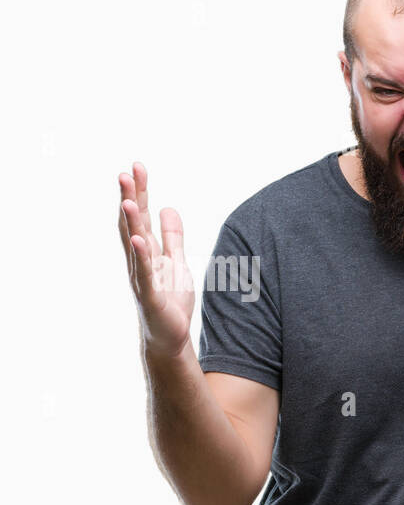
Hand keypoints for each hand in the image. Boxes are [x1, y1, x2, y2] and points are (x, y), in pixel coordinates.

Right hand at [118, 162, 194, 359]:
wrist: (169, 337)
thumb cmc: (170, 301)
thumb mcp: (176, 263)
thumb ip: (172, 237)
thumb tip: (167, 207)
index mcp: (147, 251)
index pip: (141, 216)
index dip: (139, 192)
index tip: (137, 167)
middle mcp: (139, 260)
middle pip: (133, 225)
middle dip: (130, 199)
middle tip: (126, 172)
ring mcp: (141, 277)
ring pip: (134, 245)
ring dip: (130, 223)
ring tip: (127, 200)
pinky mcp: (150, 295)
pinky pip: (144, 272)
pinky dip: (141, 255)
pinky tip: (138, 239)